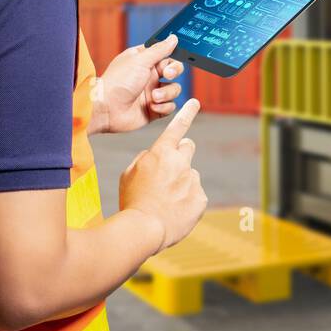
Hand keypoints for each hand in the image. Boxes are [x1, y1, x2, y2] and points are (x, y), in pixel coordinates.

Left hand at [90, 34, 185, 133]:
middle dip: (174, 72)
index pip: (166, 54)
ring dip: (167, 93)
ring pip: (174, 89)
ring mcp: (152, 93)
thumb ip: (159, 49)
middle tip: (166, 75)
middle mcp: (149, 76)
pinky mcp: (154, 109)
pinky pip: (170, 106)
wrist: (108, 109)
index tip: (175, 58)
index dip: (173, 56)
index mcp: (144, 61)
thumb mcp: (140, 60)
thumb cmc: (118, 82)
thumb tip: (173, 38)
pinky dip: (164, 107)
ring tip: (154, 96)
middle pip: (174, 71)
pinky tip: (152, 106)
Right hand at [119, 99, 206, 252]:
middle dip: (181, 154)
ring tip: (165, 201)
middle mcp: (181, 162)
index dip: (187, 113)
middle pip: (188, 147)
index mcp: (161, 153)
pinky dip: (186, 201)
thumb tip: (156, 156)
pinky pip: (195, 195)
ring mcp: (193, 180)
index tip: (195, 102)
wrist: (144, 228)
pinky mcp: (201, 198)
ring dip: (181, 183)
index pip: (177, 127)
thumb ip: (145, 159)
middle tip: (170, 171)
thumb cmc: (133, 200)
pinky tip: (173, 211)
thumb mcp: (129, 174)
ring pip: (190, 175)